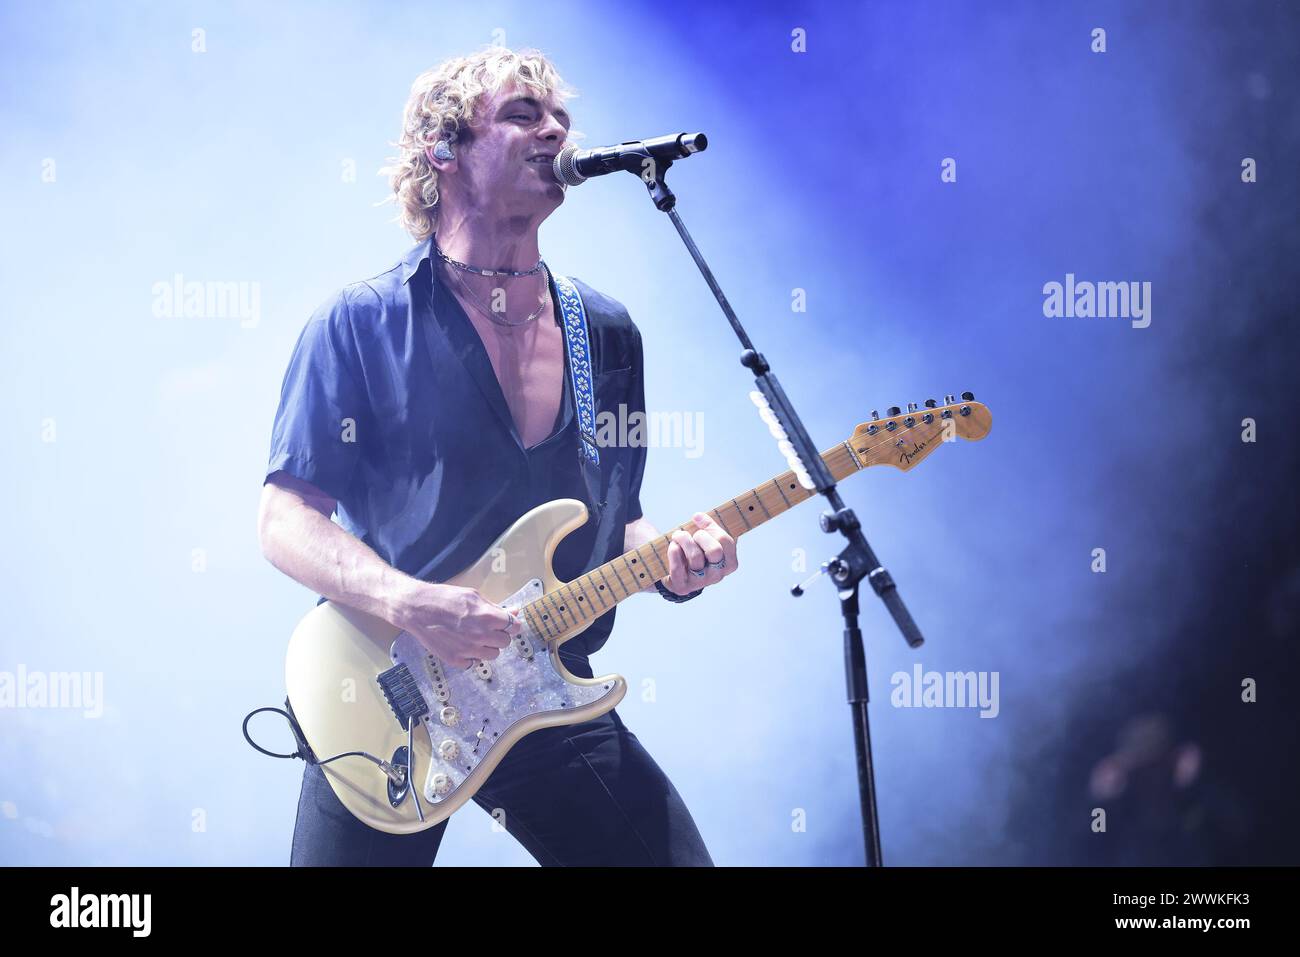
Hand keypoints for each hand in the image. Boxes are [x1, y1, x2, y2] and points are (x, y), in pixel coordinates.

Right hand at [387, 580, 521, 668]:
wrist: (417, 609)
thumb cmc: (445, 598)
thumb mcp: (474, 596)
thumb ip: (496, 607)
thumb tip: (514, 612)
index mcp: (488, 617)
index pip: (515, 627)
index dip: (511, 624)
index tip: (507, 623)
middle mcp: (480, 636)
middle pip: (505, 642)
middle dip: (499, 634)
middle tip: (487, 628)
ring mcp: (468, 650)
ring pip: (492, 655)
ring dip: (487, 646)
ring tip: (474, 636)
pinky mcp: (455, 660)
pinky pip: (474, 663)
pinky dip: (471, 656)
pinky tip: (462, 644)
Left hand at [661, 512, 738, 595]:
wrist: (674, 573)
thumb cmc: (694, 551)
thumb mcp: (706, 539)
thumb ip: (708, 527)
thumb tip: (698, 517)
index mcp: (728, 563)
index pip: (726, 541)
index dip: (711, 526)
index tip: (697, 518)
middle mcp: (717, 575)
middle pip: (715, 550)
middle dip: (700, 536)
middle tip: (692, 534)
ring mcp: (700, 583)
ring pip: (695, 557)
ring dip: (683, 540)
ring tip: (677, 536)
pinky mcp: (683, 587)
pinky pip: (678, 567)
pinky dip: (673, 552)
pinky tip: (673, 547)